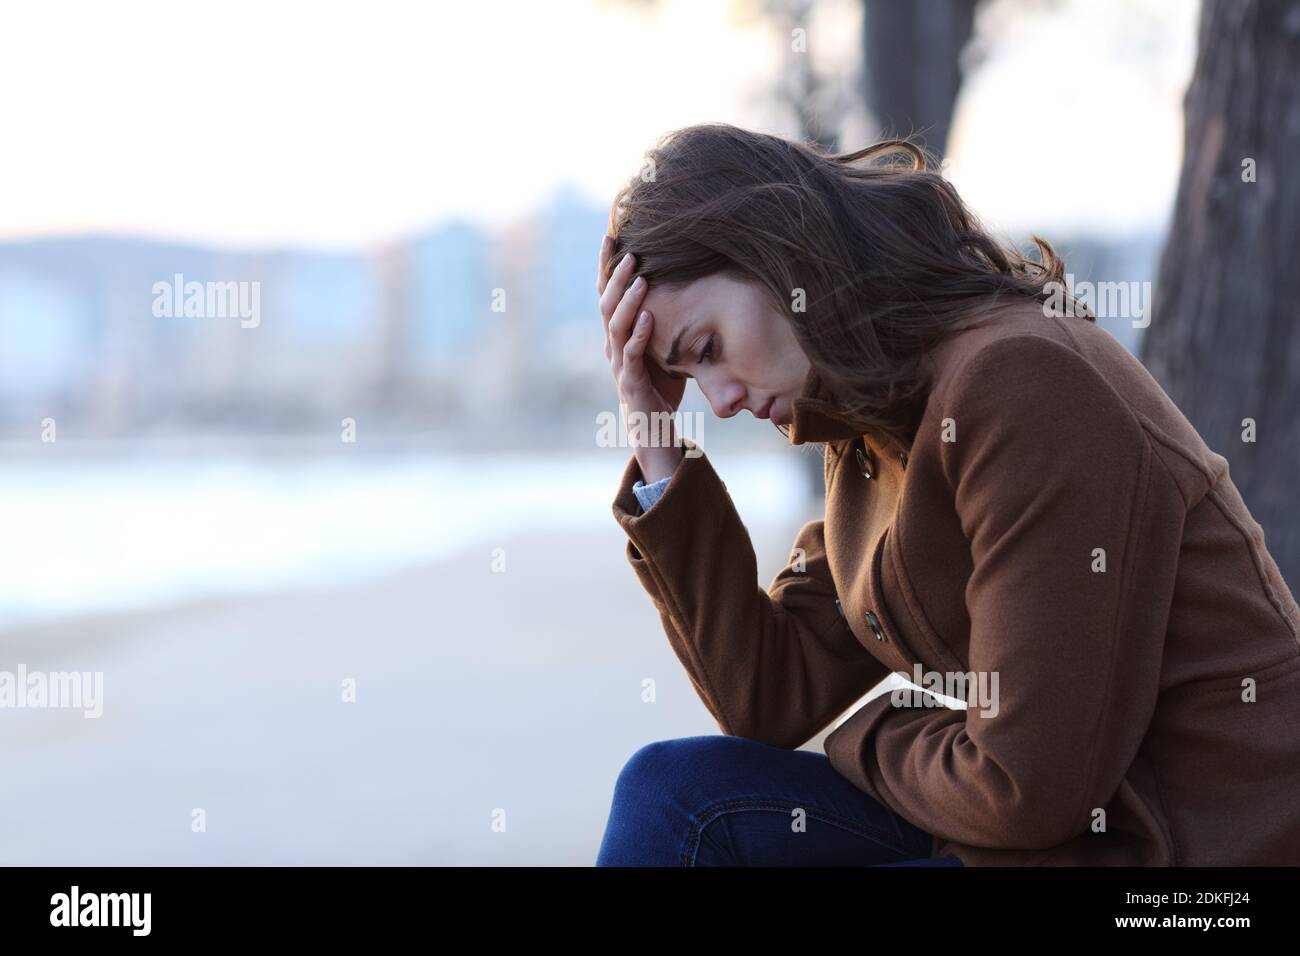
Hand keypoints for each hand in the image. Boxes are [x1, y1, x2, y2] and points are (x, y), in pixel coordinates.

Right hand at [598, 235, 685, 480]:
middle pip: (606, 304)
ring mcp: (619, 364)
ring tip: (640, 278)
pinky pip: (632, 354)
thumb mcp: (662, 349)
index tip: (611, 237)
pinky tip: (649, 317)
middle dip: (615, 276)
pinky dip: (639, 334)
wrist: (652, 429)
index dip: (607, 267)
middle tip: (628, 251)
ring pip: (615, 326)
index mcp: (618, 336)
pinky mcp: (631, 382)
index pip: (608, 295)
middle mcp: (613, 346)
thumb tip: (687, 291)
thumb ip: (664, 324)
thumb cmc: (659, 388)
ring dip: (628, 301)